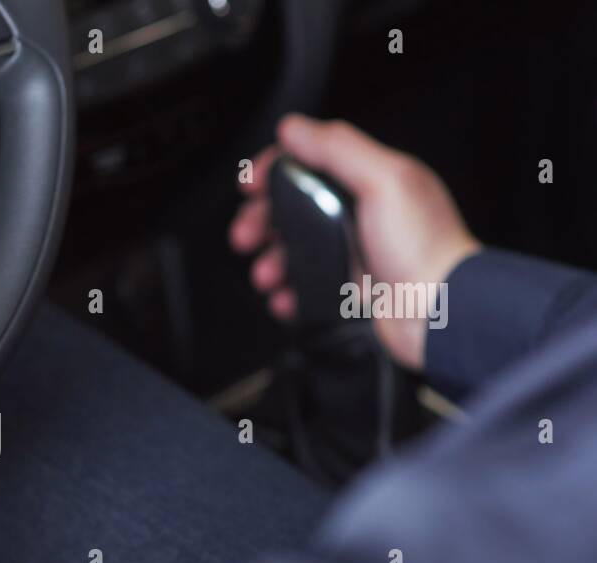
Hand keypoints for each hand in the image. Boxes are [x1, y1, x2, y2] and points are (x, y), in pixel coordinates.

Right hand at [228, 114, 480, 370]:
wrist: (439, 314)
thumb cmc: (424, 249)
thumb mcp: (384, 182)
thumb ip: (338, 148)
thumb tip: (295, 128)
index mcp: (369, 181)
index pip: (310, 162)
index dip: (274, 169)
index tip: (250, 183)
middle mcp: (359, 215)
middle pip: (291, 208)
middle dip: (260, 221)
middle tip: (245, 235)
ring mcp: (351, 254)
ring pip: (292, 251)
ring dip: (270, 261)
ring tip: (267, 275)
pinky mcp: (346, 290)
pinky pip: (303, 288)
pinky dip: (287, 295)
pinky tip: (285, 298)